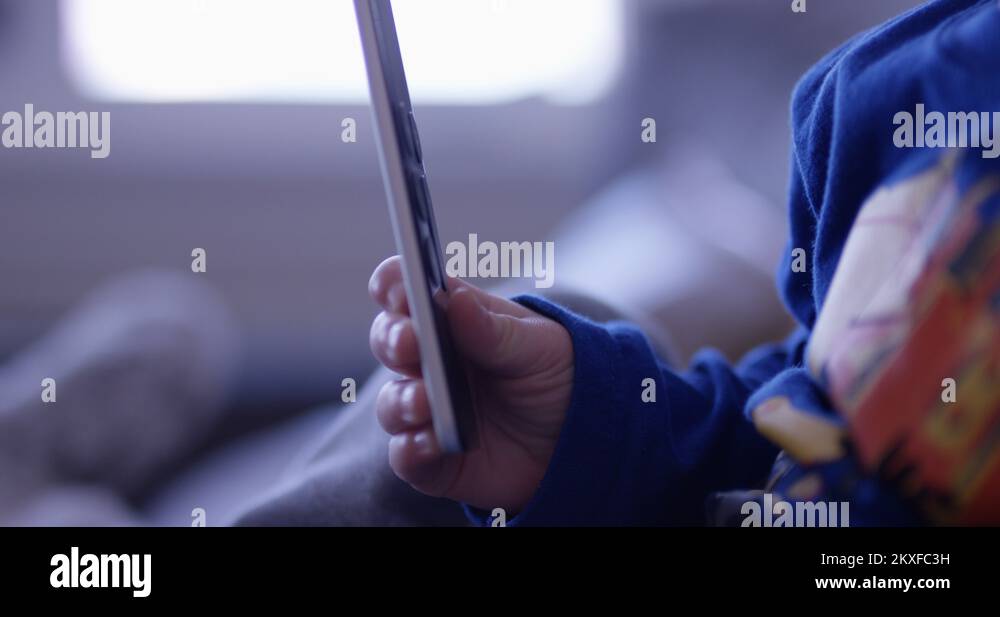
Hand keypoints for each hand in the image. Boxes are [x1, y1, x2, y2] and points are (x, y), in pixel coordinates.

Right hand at [369, 256, 573, 512]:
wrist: (579, 439)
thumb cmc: (554, 377)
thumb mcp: (539, 347)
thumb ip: (495, 331)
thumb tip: (457, 301)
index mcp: (451, 319)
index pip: (405, 291)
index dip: (395, 285)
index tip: (402, 290)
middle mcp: (429, 361)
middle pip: (389, 341)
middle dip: (392, 338)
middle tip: (409, 341)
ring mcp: (427, 409)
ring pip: (391, 402)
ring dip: (401, 400)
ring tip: (425, 401)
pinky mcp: (432, 458)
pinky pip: (406, 456)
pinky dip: (411, 450)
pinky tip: (431, 444)